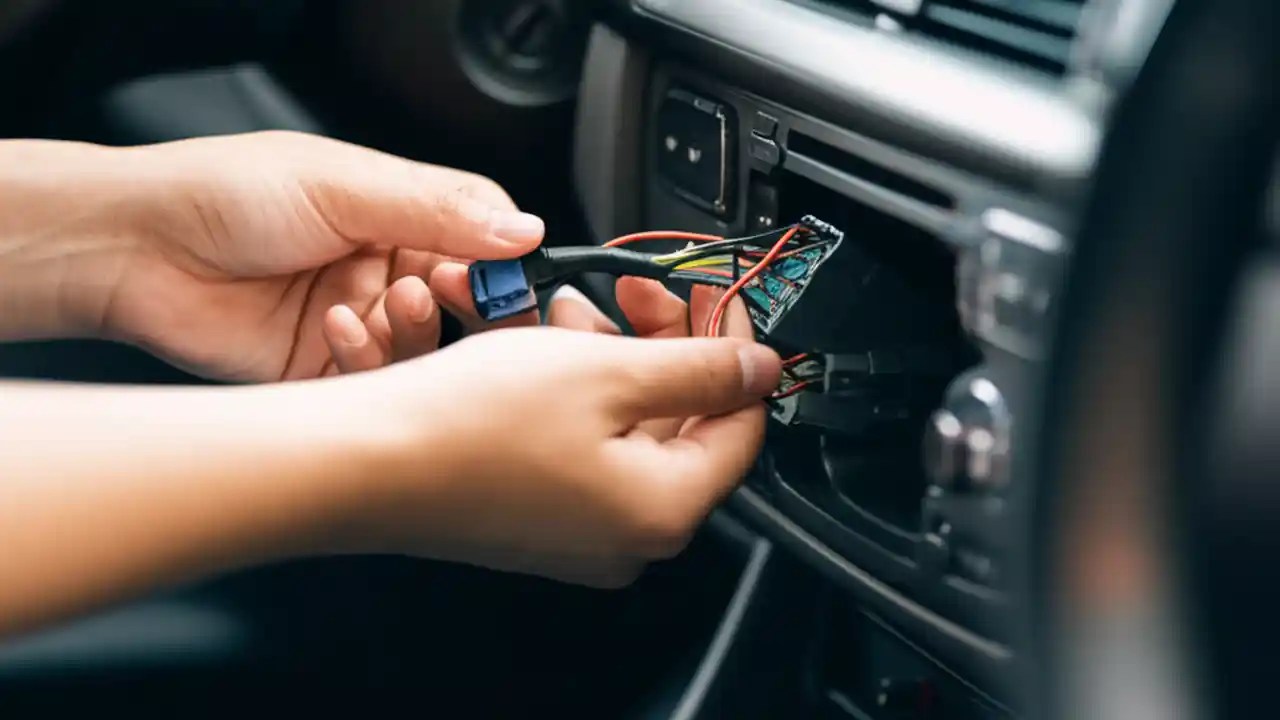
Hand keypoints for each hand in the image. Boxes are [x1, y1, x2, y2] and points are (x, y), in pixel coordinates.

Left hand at [104, 131, 543, 380]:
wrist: (135, 248)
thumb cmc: (225, 194)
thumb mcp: (346, 184)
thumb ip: (439, 210)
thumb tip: (524, 228)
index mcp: (398, 215)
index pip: (483, 241)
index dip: (504, 263)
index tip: (512, 274)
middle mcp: (384, 270)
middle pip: (469, 303)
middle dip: (478, 309)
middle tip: (468, 301)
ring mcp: (359, 321)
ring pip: (429, 347)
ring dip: (419, 330)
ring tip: (392, 303)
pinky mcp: (327, 372)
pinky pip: (377, 382)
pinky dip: (370, 359)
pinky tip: (340, 327)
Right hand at [331, 281, 780, 587]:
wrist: (359, 463)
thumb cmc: (470, 426)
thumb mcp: (609, 371)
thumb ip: (700, 368)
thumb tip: (759, 368)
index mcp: (664, 508)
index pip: (743, 422)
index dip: (737, 346)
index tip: (717, 297)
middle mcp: (626, 535)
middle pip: (682, 422)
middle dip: (664, 342)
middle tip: (640, 291)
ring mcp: (576, 531)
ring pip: (625, 425)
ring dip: (613, 355)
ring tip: (573, 306)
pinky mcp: (533, 515)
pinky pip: (579, 442)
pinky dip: (574, 388)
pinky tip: (543, 343)